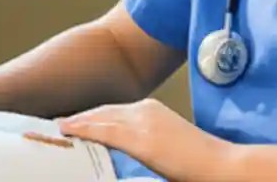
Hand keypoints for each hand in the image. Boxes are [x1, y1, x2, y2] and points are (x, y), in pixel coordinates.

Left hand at [57, 99, 234, 181]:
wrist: (220, 166)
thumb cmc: (199, 164)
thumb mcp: (167, 148)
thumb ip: (145, 146)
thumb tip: (129, 155)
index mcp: (152, 111)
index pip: (112, 112)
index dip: (91, 118)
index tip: (73, 124)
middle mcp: (145, 109)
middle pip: (102, 112)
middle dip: (80, 119)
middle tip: (56, 125)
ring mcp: (142, 121)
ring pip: (99, 119)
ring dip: (76, 123)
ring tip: (56, 128)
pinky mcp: (141, 137)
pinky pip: (104, 131)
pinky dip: (83, 129)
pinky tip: (67, 130)